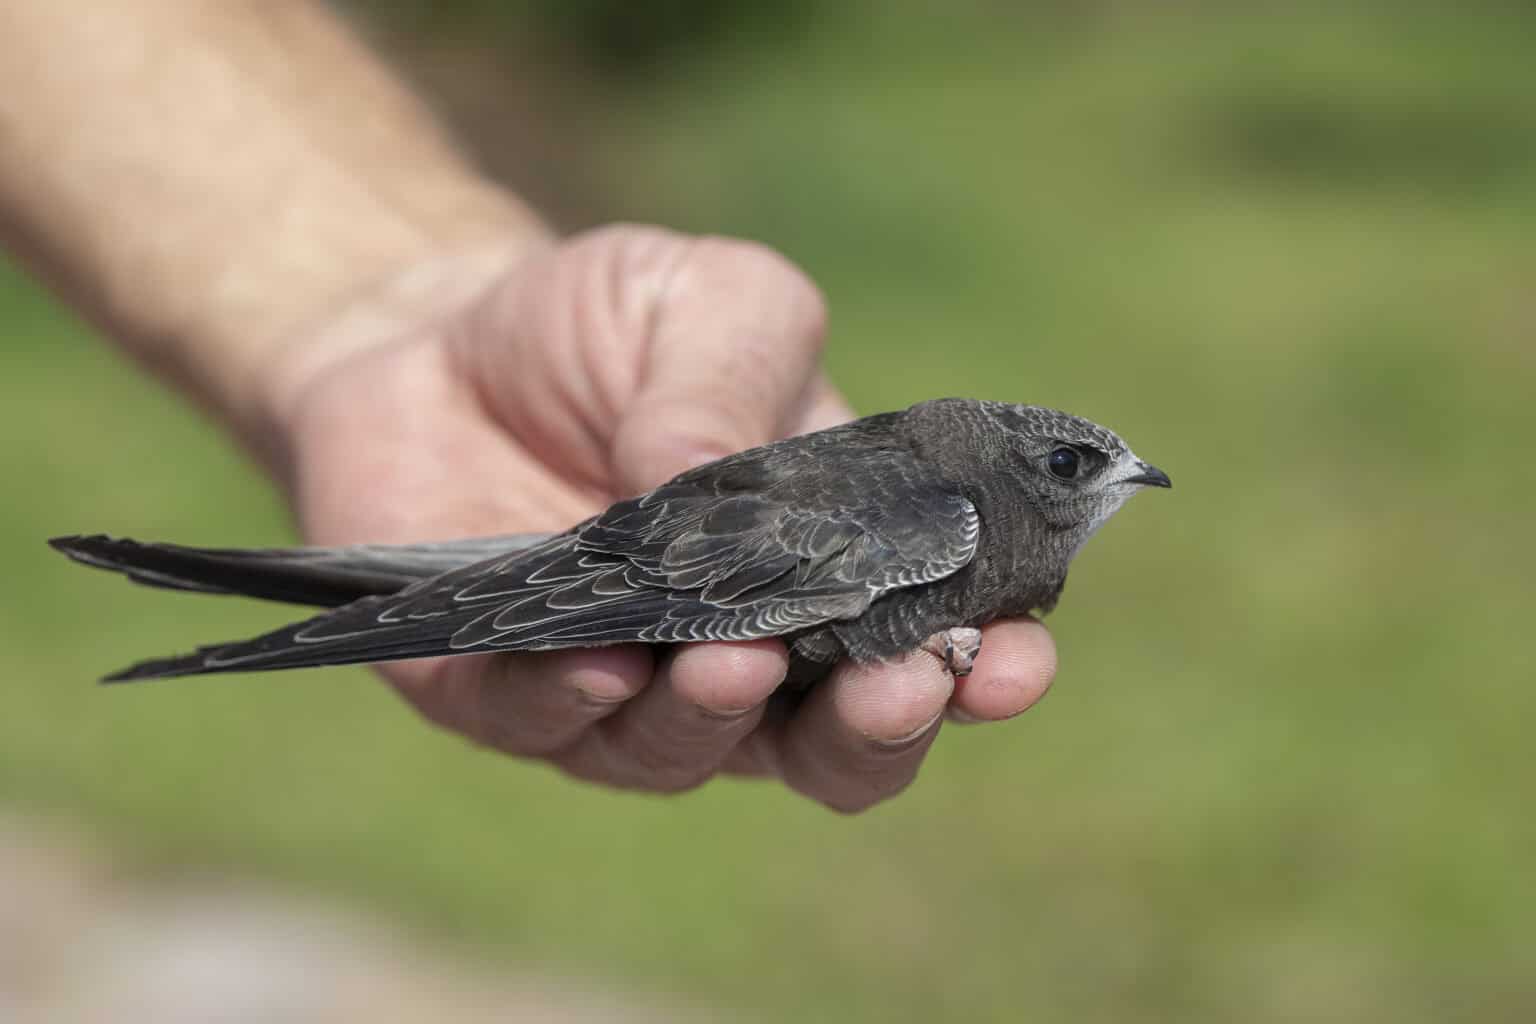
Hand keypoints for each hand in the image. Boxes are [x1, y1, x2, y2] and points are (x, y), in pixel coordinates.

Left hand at [265, 225, 1057, 811]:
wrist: (430, 340)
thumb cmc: (602, 329)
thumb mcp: (706, 302)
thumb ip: (736, 377)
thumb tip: (720, 480)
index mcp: (826, 567)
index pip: (928, 644)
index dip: (983, 669)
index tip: (1014, 660)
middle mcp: (742, 652)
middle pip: (830, 749)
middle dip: (873, 732)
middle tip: (895, 684)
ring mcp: (624, 687)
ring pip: (689, 753)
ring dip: (720, 716)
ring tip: (732, 658)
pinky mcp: (503, 692)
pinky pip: (545, 724)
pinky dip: (574, 700)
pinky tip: (594, 655)